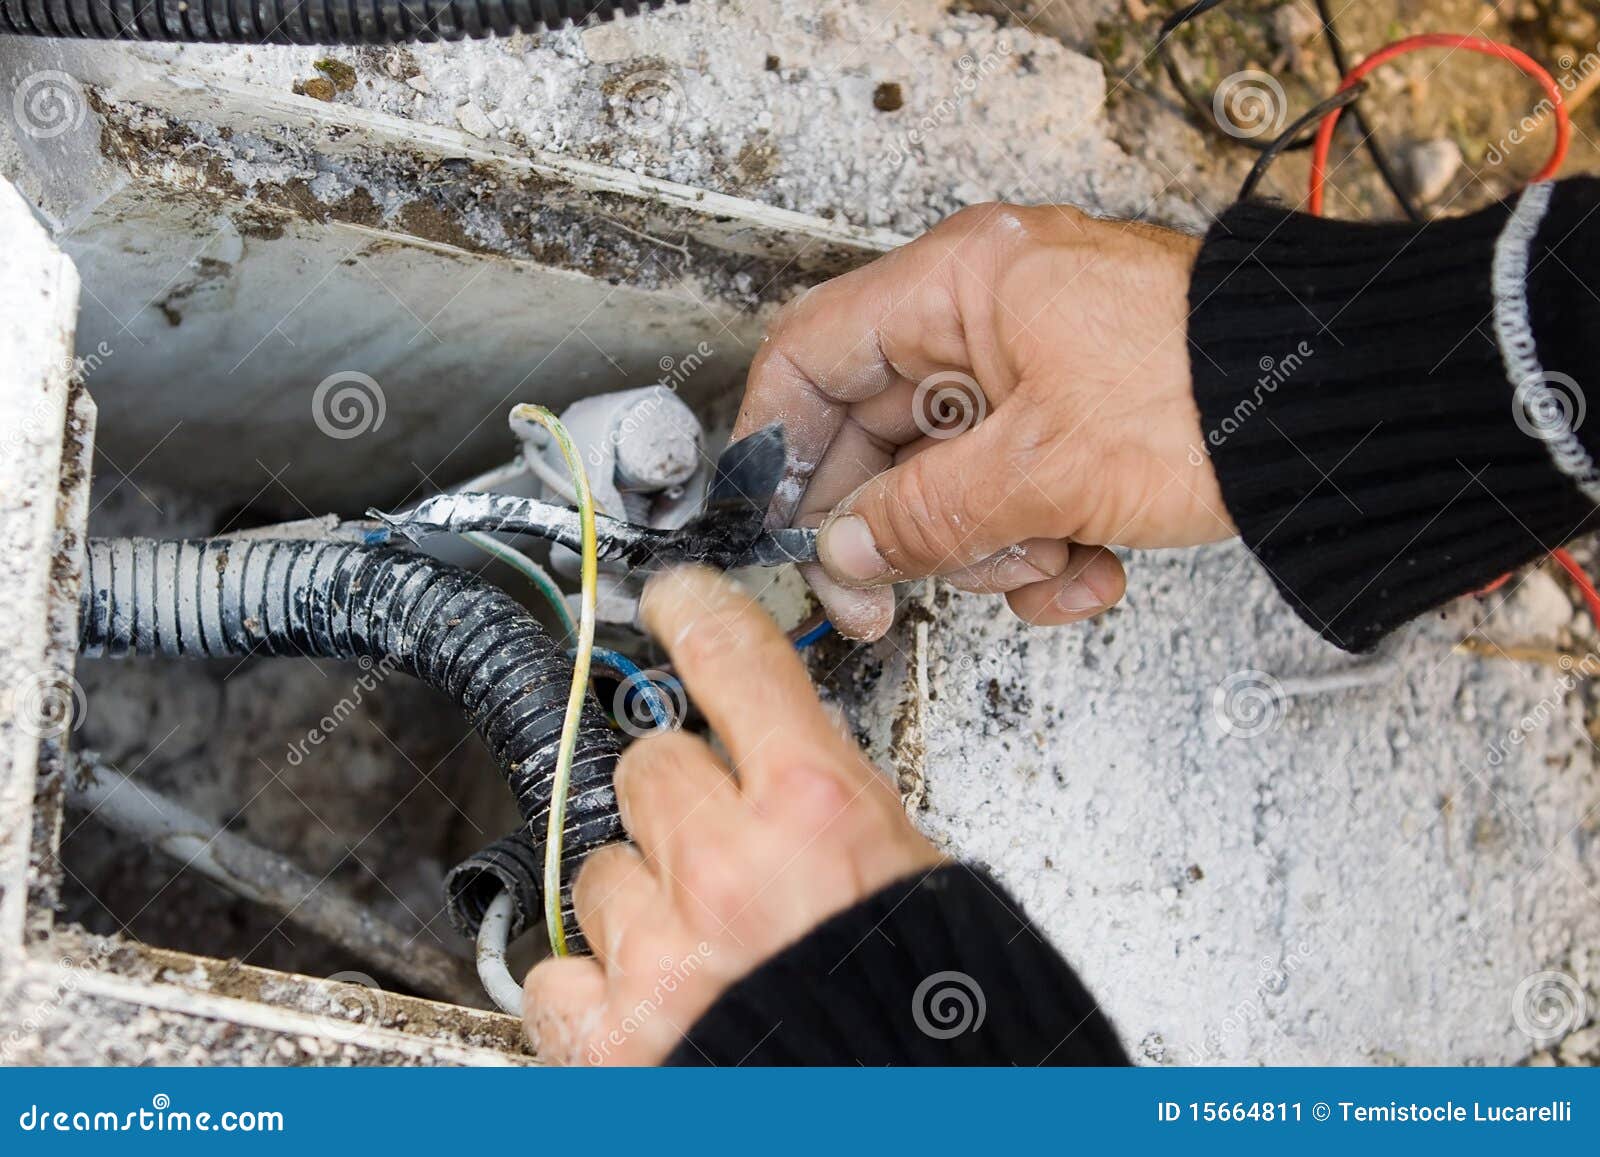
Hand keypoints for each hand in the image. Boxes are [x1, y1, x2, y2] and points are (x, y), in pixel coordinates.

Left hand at [523, 566, 941, 1064]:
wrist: (901, 1116)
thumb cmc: (922, 1013)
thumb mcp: (909, 870)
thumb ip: (830, 800)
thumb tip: (781, 756)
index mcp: (815, 811)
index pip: (733, 659)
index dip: (697, 612)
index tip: (675, 599)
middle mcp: (727, 867)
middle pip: (648, 765)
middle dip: (676, 797)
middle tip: (720, 849)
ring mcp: (660, 949)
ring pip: (598, 866)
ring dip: (639, 894)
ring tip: (700, 943)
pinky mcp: (611, 1031)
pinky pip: (559, 967)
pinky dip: (592, 980)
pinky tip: (646, 993)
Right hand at [735, 202, 1233, 639]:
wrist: (1343, 413)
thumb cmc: (1213, 395)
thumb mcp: (1042, 469)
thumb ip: (921, 516)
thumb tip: (842, 551)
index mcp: (961, 285)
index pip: (812, 354)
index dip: (777, 444)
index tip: (771, 523)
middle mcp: (986, 320)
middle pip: (878, 438)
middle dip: (896, 532)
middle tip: (880, 604)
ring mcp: (1031, 373)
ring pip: (946, 482)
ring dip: (985, 550)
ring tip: (1049, 562)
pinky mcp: (1074, 422)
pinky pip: (1012, 495)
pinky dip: (1040, 548)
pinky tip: (1089, 567)